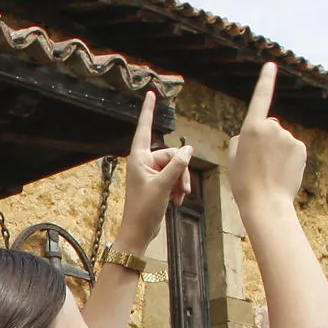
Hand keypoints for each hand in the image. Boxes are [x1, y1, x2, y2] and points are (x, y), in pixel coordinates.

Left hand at [114, 92, 195, 250]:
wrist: (138, 233)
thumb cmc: (144, 210)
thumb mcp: (163, 186)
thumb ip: (177, 166)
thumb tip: (188, 149)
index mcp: (138, 158)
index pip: (145, 128)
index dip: (148, 111)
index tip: (150, 93)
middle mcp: (143, 162)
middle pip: (171, 155)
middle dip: (181, 171)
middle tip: (182, 190)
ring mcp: (150, 173)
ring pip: (176, 167)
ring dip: (181, 182)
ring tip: (180, 198)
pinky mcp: (157, 183)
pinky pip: (174, 178)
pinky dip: (178, 188)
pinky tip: (178, 202)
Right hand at [227, 64, 306, 209]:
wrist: (265, 203)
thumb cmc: (244, 183)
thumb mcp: (233, 158)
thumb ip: (241, 139)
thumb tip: (251, 134)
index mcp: (252, 128)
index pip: (261, 97)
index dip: (266, 80)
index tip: (271, 65)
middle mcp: (273, 127)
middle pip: (269, 127)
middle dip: (265, 140)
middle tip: (257, 163)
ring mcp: (289, 137)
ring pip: (281, 140)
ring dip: (276, 152)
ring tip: (269, 172)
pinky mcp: (301, 148)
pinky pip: (292, 149)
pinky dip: (288, 159)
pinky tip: (281, 173)